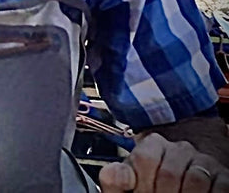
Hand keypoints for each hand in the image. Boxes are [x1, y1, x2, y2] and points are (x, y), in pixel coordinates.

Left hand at [100, 133, 228, 191]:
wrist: (173, 184)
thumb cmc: (149, 185)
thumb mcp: (128, 182)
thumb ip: (115, 178)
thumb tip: (115, 176)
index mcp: (152, 145)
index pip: (145, 158)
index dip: (141, 182)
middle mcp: (180, 149)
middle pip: (169, 173)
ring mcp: (203, 162)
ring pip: (196, 181)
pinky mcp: (222, 176)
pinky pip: (218, 188)